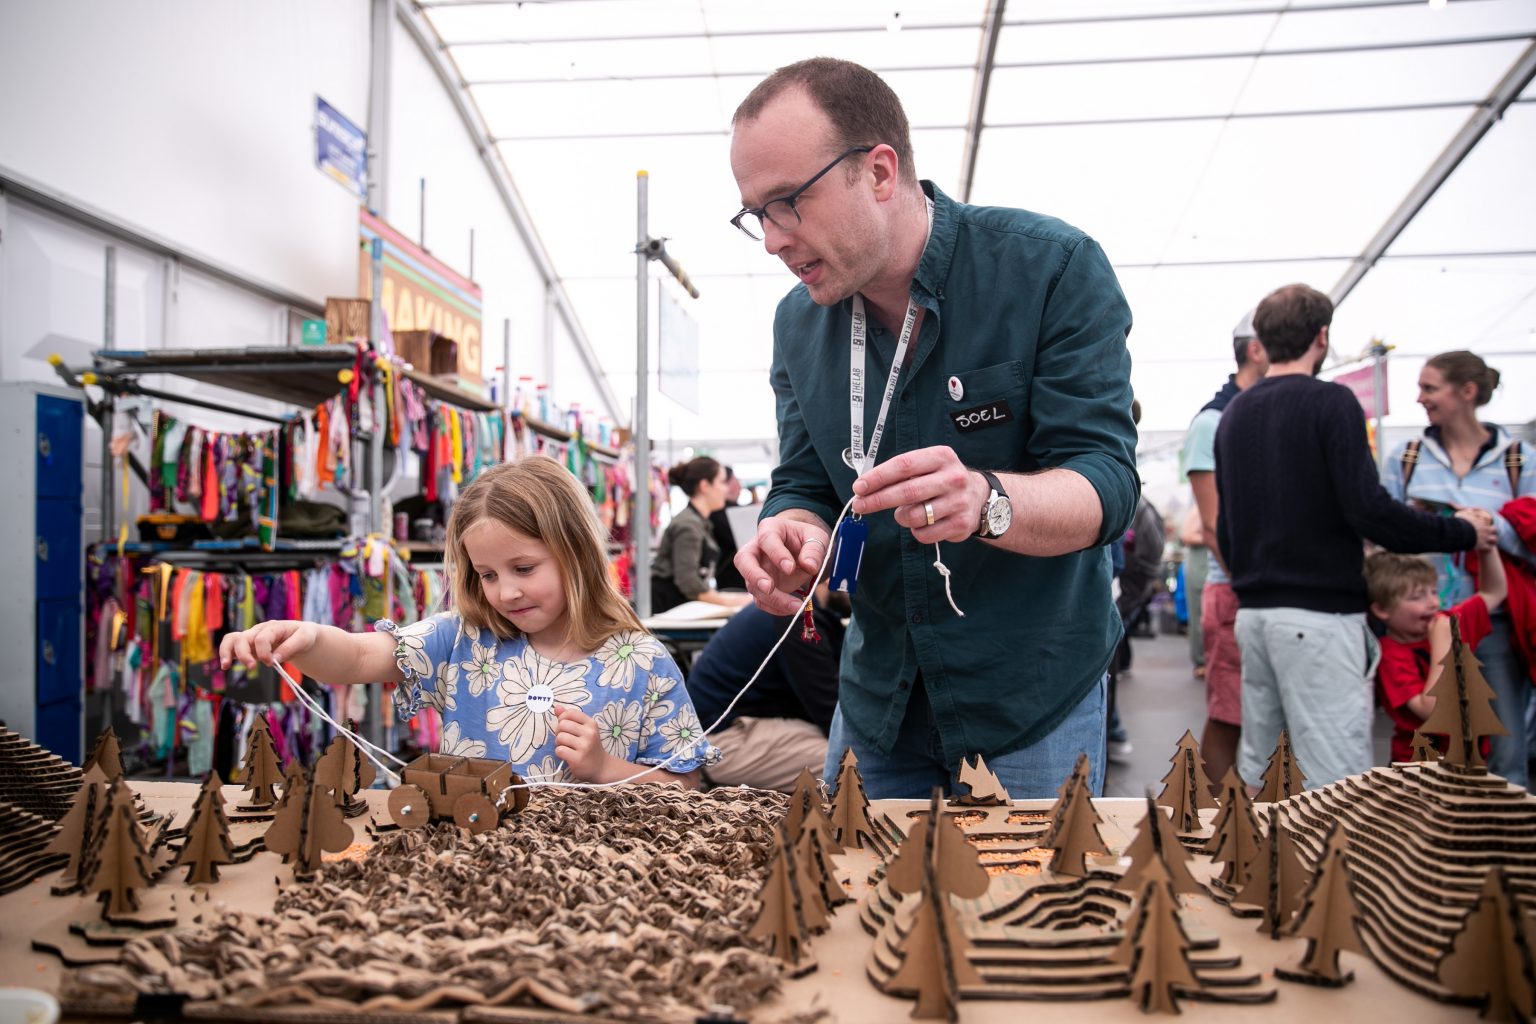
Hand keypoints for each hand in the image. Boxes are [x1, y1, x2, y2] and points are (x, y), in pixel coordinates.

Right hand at [219, 620, 319, 670]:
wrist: (302, 636)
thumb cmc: (304, 636)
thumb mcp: (304, 639)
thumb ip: (290, 647)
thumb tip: (274, 660)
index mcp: (273, 627)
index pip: (261, 638)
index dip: (264, 652)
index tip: (271, 663)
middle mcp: (259, 630)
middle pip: (243, 639)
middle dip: (244, 654)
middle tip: (252, 667)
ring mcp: (252, 638)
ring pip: (232, 640)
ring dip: (227, 652)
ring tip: (226, 666)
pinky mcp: (248, 646)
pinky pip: (231, 645)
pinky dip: (226, 653)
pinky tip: (225, 665)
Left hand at [553, 705, 614, 781]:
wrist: (601, 766)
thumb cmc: (590, 746)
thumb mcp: (584, 729)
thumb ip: (570, 718)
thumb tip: (556, 707)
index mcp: (591, 723)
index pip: (570, 713)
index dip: (562, 718)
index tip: (565, 727)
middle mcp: (589, 733)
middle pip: (562, 724)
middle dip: (559, 732)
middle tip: (565, 739)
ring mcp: (584, 746)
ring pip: (560, 737)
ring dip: (559, 743)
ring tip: (566, 747)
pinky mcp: (578, 758)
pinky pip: (560, 750)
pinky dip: (559, 752)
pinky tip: (566, 755)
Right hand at [735, 515, 829, 614]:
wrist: (803, 551)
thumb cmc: (807, 540)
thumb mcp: (817, 537)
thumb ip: (814, 550)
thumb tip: (809, 566)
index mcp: (770, 529)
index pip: (766, 539)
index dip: (776, 553)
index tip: (790, 568)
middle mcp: (757, 549)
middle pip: (744, 561)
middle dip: (754, 576)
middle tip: (769, 588)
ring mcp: (755, 570)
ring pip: (752, 586)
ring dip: (772, 599)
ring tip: (796, 606)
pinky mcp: (760, 587)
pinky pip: (761, 600)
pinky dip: (775, 608)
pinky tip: (791, 609)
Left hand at [851, 445, 986, 543]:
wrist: (979, 497)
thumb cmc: (941, 480)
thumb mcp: (927, 466)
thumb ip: (900, 473)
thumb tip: (865, 487)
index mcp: (941, 456)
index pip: (904, 465)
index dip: (878, 477)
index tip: (859, 487)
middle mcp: (953, 477)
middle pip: (907, 492)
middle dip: (877, 500)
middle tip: (859, 505)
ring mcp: (958, 502)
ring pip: (914, 516)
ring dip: (900, 517)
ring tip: (905, 512)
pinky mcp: (961, 524)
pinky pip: (924, 534)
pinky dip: (915, 531)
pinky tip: (923, 523)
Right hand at [1454, 507, 1496, 549]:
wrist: (1460, 533)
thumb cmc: (1461, 524)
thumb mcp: (1464, 515)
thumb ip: (1468, 512)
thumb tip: (1469, 509)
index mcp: (1483, 523)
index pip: (1490, 523)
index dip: (1488, 526)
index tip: (1485, 527)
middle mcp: (1486, 530)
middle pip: (1495, 530)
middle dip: (1492, 532)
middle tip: (1488, 534)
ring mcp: (1485, 538)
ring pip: (1495, 539)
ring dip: (1491, 540)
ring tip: (1487, 542)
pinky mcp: (1483, 546)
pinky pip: (1489, 547)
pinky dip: (1486, 548)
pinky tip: (1482, 548)